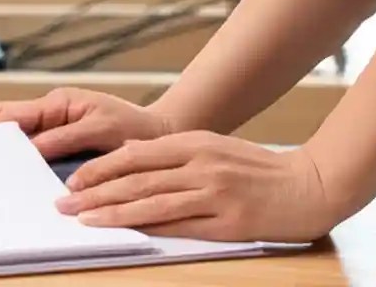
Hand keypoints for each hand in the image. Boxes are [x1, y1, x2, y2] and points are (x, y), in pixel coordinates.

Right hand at [0, 88, 175, 159]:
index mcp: (56, 104)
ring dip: (2, 154)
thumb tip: (30, 149)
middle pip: (5, 124)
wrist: (162, 136)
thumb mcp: (100, 129)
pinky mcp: (61, 148)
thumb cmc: (135, 128)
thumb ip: (64, 137)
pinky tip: (14, 181)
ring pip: (16, 139)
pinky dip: (20, 164)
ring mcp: (55, 131)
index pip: (8, 113)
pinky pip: (33, 153)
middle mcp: (50, 115)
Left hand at [56, 131, 334, 242]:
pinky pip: (181, 226)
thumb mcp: (213, 146)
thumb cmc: (258, 168)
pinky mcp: (228, 221)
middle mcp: (200, 165)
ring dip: (113, 212)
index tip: (73, 181)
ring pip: (152, 202)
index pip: (134, 154)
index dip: (100, 168)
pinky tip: (128, 232)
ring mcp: (215, 193)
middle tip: (64, 204)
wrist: (310, 185)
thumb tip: (128, 153)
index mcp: (193, 142)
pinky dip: (150, 229)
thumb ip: (174, 152)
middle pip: (136, 179)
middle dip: (95, 192)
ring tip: (84, 220)